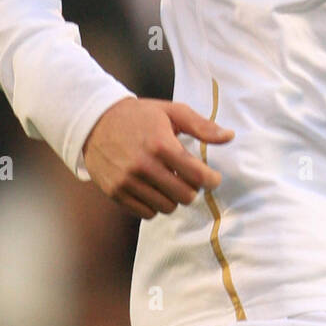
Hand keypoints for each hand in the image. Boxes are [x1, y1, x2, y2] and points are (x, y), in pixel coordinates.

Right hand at [82, 96, 234, 218]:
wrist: (95, 121)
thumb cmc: (139, 116)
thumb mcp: (172, 112)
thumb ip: (202, 126)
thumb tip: (230, 137)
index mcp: (160, 144)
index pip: (197, 176)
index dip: (211, 180)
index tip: (213, 178)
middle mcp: (143, 165)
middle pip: (184, 196)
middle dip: (192, 189)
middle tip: (189, 179)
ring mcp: (127, 181)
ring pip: (166, 208)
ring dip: (173, 198)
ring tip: (170, 182)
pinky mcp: (115, 192)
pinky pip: (146, 213)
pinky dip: (154, 205)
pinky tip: (154, 189)